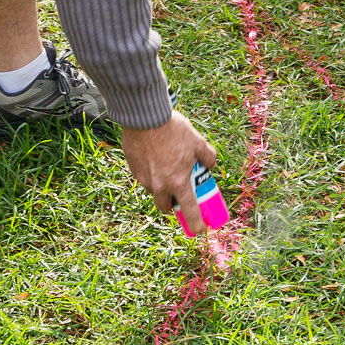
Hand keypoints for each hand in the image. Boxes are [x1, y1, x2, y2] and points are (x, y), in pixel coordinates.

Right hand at [122, 112, 217, 234]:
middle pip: (166, 207)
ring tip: (166, 167)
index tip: (200, 228)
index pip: (189, 212)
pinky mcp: (133, 169)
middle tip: (180, 192)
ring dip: (161, 188)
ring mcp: (144, 178)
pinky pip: (144, 178)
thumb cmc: (173, 129)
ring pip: (154, 192)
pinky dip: (151, 174)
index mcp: (178, 182)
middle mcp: (160, 185)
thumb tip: (210, 165)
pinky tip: (155, 157)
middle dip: (173, 204)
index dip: (196, 224)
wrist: (144, 115)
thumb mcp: (198, 142)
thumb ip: (208, 157)